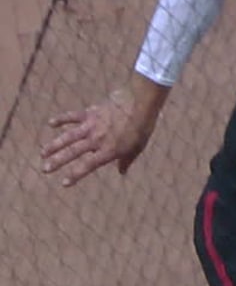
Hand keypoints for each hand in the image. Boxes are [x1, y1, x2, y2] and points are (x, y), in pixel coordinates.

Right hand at [40, 82, 164, 186]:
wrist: (140, 103)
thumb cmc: (142, 126)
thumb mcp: (138, 147)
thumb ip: (127, 160)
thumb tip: (122, 172)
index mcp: (108, 150)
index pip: (88, 165)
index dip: (75, 175)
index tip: (64, 183)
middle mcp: (96, 140)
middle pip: (73, 152)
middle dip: (57, 161)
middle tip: (45, 169)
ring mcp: (91, 126)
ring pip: (68, 137)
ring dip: (54, 145)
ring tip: (43, 153)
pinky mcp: (90, 113)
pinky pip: (73, 116)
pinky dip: (62, 119)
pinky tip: (51, 123)